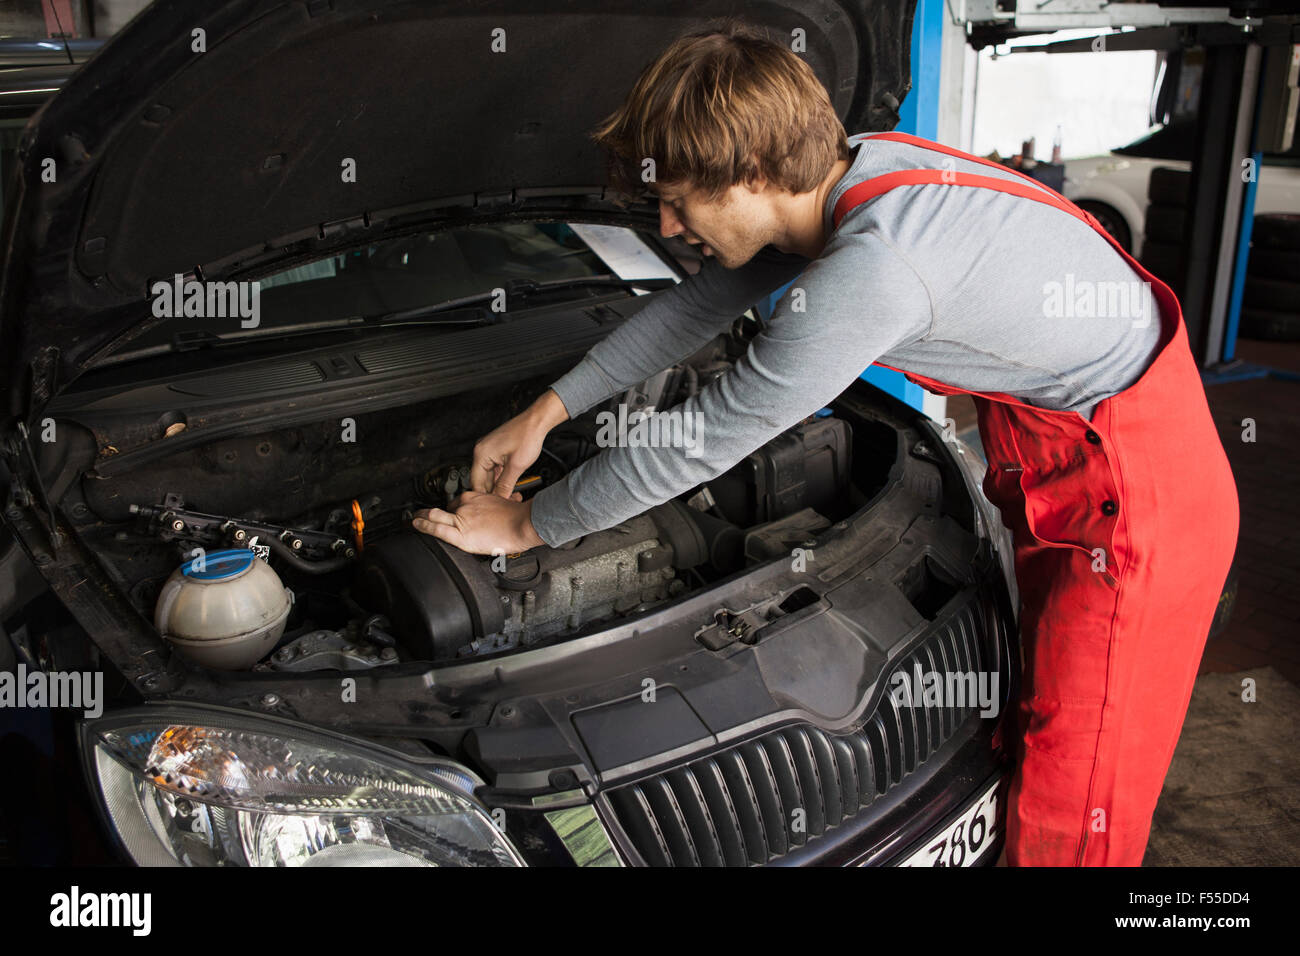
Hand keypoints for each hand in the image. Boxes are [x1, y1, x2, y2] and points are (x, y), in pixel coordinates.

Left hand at [412, 490, 545, 554]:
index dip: (451, 509)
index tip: (449, 512)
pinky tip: (416, 525)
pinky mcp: (462, 534)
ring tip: (414, 520)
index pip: (458, 502)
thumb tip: (507, 503)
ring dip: (422, 517)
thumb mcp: (507, 503)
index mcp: (477, 497)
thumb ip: (499, 504)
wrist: (524, 523)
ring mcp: (462, 519)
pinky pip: (437, 529)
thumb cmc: (520, 517)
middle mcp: (466, 505)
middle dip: (430, 511)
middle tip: (421, 513)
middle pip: (444, 507)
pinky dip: (423, 526)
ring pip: (436, 515)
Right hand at [471, 389, 569, 496]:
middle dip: (492, 491)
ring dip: (496, 485)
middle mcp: (481, 450)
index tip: (494, 506)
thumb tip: (500, 498)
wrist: (536, 422)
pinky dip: (500, 476)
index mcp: (481, 454)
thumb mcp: (516, 466)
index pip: (475, 483)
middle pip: (481, 479)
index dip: (485, 497)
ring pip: (488, 475)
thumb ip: (505, 485)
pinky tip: (508, 483)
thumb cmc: (527, 436)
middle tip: (503, 502)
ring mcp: (488, 449)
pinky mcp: (496, 449)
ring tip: (508, 494)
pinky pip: (494, 467)